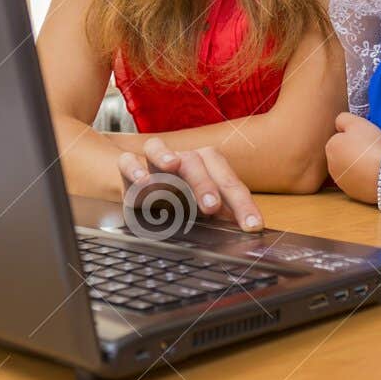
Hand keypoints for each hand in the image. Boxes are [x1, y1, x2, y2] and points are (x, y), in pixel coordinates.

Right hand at [118, 137, 262, 230]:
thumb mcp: (205, 207)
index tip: (252, 226)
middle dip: (205, 182)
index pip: (229, 182)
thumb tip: (251, 229)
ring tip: (172, 165)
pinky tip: (140, 180)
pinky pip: (128, 161)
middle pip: (197, 161)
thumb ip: (226, 214)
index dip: (243, 204)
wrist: (143, 186)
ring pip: (160, 150)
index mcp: (209, 166)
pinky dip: (133, 167)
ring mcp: (155, 161)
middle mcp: (184, 158)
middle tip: (212, 206)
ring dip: (166, 156)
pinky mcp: (130, 168)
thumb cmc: (182, 195)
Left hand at [324, 113, 380, 204]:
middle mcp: (331, 166)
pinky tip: (374, 174)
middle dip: (353, 152)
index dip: (353, 137)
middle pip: (343, 154)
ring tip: (373, 162)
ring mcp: (341, 181)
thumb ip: (342, 119)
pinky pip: (357, 182)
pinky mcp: (352, 193)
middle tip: (369, 150)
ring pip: (349, 169)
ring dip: (358, 166)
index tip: (364, 139)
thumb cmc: (370, 145)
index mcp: (330, 147)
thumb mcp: (356, 122)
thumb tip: (339, 124)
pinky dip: (364, 179)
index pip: (340, 138)